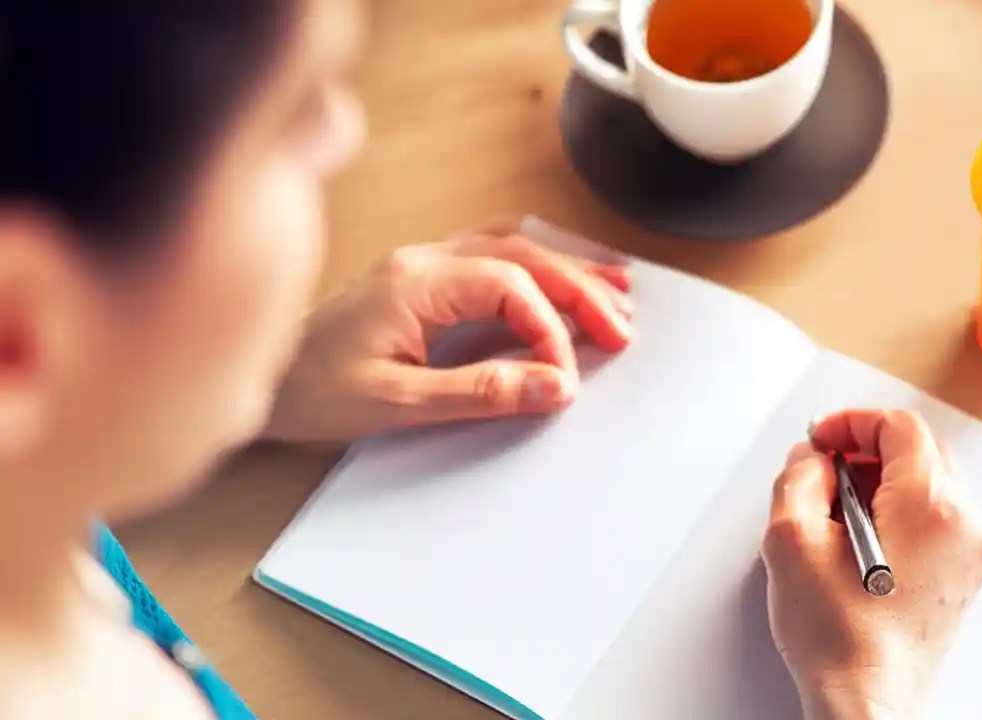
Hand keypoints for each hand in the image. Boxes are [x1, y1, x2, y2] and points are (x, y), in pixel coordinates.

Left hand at [263, 219, 632, 441]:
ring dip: (566, 269)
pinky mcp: (423, 281)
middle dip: (579, 290)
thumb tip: (553, 385)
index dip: (549, 327)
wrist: (261, 382)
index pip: (510, 286)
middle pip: (523, 256)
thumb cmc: (313, 391)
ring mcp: (423, 266)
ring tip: (617, 289)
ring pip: (513, 249)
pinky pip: (492, 257)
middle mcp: (424, 261)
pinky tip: (562, 274)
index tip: (565, 374)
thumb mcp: (398, 402)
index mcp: (416, 282)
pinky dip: (536, 267)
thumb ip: (481, 390)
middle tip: (623, 326)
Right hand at [762, 410, 981, 719]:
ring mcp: (969, 553)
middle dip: (868, 449)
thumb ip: (799, 478)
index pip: (900, 427)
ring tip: (836, 510)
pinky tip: (860, 539)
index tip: (822, 438)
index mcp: (931, 506)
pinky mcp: (962, 577)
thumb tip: (812, 459)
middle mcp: (964, 524)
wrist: (867, 702)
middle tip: (826, 468)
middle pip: (921, 451)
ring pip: (930, 484)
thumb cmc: (841, 640)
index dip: (853, 421)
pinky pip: (935, 519)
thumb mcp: (791, 540)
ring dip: (882, 481)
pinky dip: (899, 511)